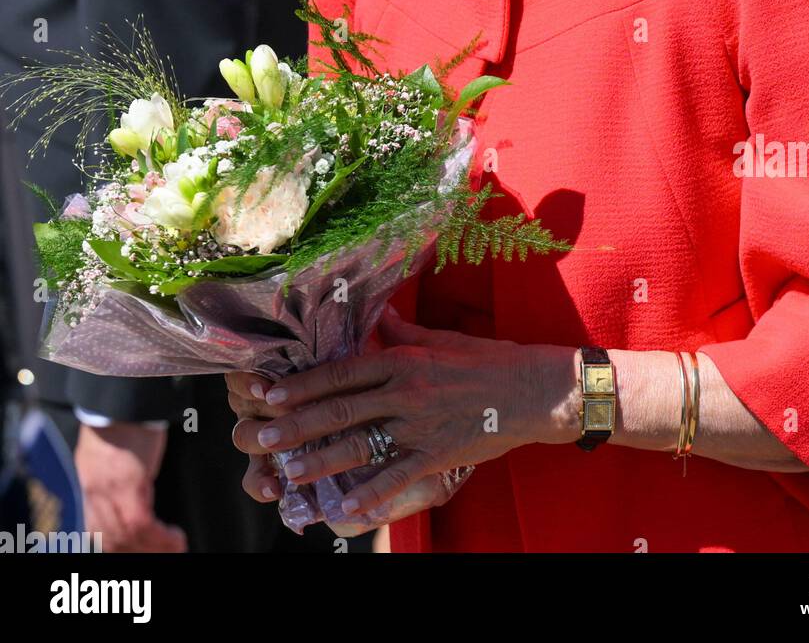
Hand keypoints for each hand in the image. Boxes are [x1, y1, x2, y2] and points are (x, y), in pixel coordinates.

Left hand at [74, 423, 186, 552]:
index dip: (120, 549)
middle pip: (113, 540)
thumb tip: (120, 501)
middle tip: (165, 554)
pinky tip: (175, 537)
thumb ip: (110, 481)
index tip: (141, 552)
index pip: (98, 534)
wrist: (123, 399)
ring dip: (153, 549)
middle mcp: (96, 495)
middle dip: (140, 553)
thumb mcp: (108, 454)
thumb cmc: (122, 422)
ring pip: (127, 537)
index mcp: (91, 488)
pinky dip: (160, 537)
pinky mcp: (129, 484)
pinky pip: (141, 524)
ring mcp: (110, 491)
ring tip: (174, 548)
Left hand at [226, 305, 579, 526]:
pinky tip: (344, 509)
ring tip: (289, 472)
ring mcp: (421, 425)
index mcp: (403, 360)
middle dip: (297, 424)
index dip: (304, 385)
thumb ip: (404, 330)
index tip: (271, 394)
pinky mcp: (438, 454)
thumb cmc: (488, 360)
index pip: (342, 372)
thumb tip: (379, 312)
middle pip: (341, 409)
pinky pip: (397, 477)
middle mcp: (405, 391)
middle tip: (261, 437)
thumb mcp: (441, 337)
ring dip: (321, 460)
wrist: (534, 388)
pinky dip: (370, 495)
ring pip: (360, 444)